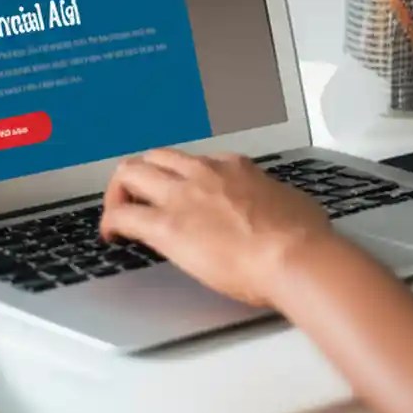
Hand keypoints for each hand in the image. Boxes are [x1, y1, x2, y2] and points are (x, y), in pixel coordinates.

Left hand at [99, 149, 334, 306]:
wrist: (293, 255)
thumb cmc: (302, 236)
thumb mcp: (293, 204)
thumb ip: (276, 204)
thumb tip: (282, 212)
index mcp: (235, 168)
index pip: (196, 162)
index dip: (185, 178)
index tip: (183, 193)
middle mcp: (204, 174)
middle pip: (157, 157)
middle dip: (143, 175)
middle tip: (139, 196)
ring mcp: (182, 197)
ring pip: (131, 172)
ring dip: (119, 191)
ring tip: (119, 212)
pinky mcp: (166, 226)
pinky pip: (122, 214)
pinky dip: (110, 222)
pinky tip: (111, 236)